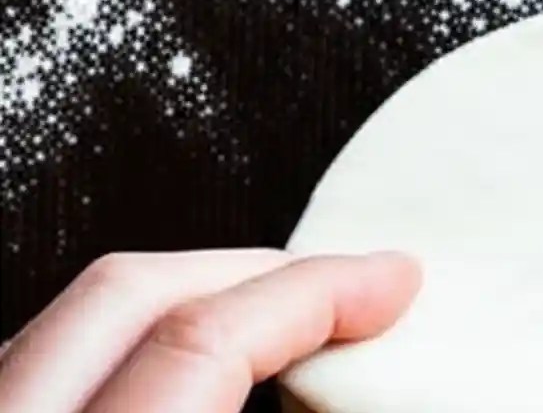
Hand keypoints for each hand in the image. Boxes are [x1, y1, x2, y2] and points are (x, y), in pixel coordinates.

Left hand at [0, 249, 419, 412]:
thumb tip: (353, 383)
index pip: (208, 338)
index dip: (318, 292)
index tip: (388, 284)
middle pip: (129, 289)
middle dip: (256, 268)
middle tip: (339, 286)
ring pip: (76, 312)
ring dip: (193, 297)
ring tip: (275, 320)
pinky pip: (46, 359)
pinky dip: (133, 342)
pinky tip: (188, 371)